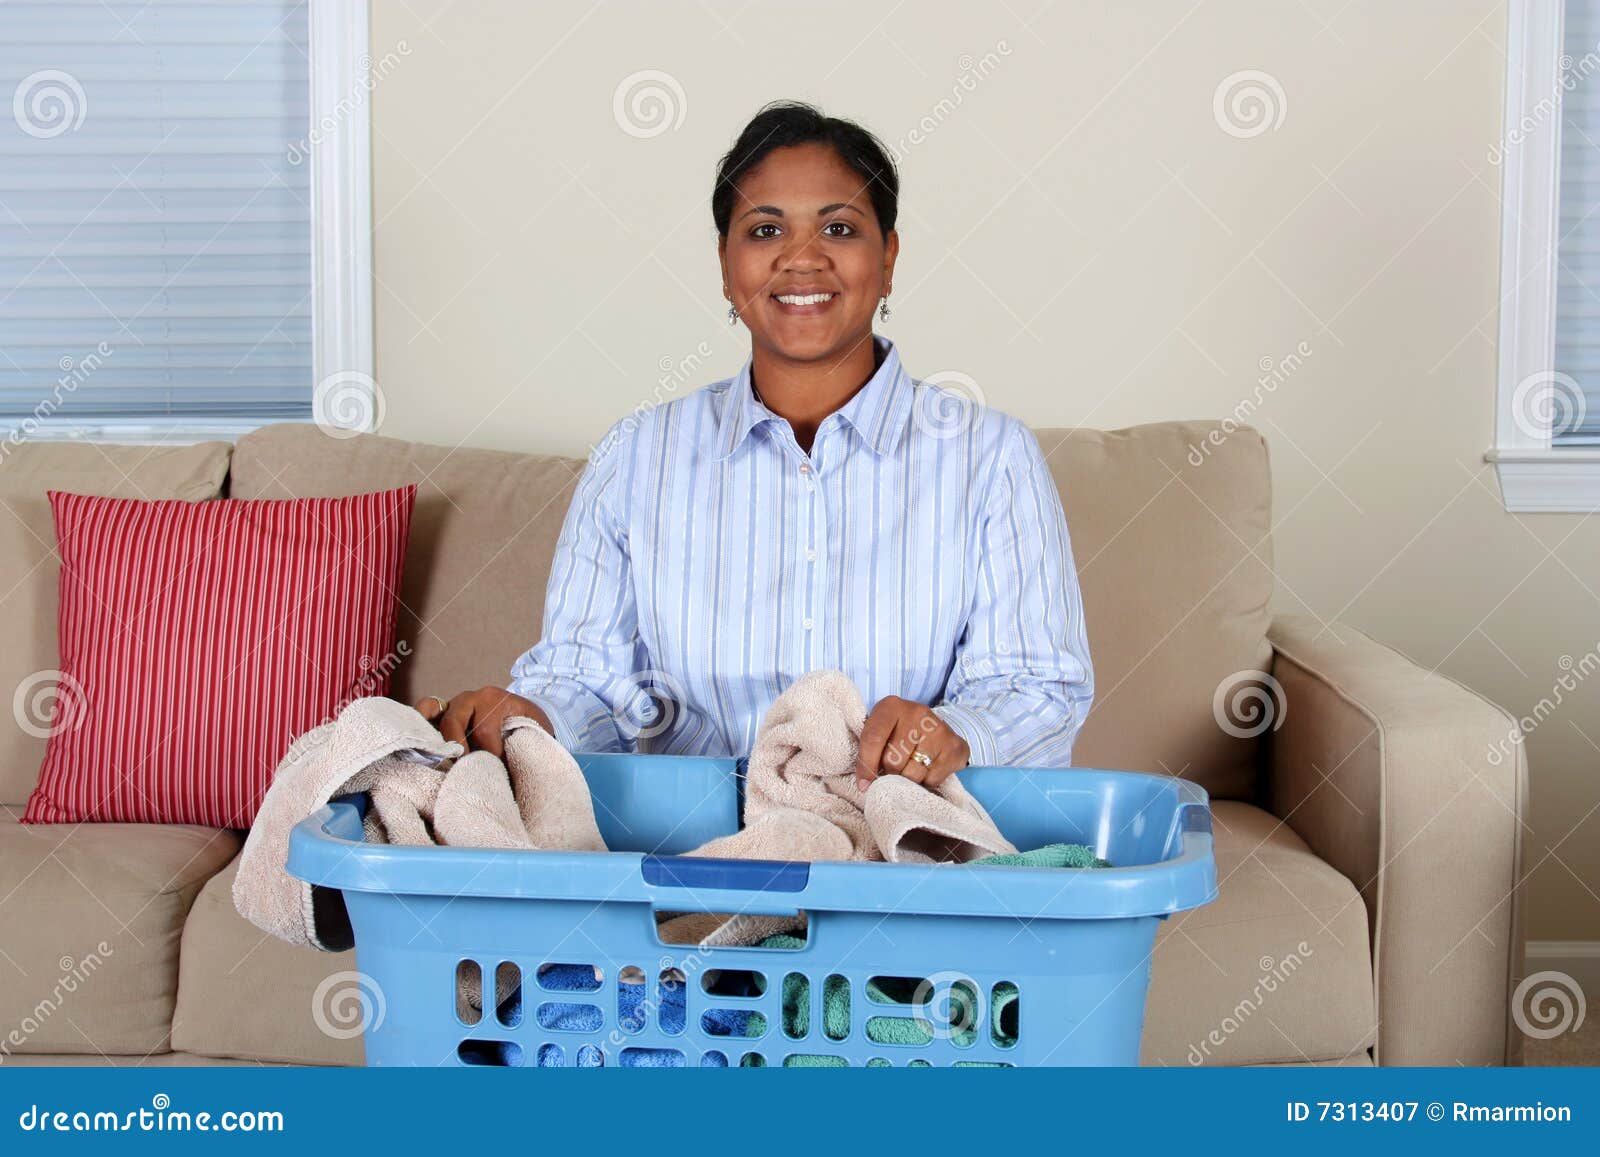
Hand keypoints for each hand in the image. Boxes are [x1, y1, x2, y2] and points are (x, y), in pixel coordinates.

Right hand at [413, 688, 552, 757]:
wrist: (524, 713)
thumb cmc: (528, 725)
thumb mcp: (535, 731)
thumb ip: (526, 746)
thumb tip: (514, 776)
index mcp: (495, 699)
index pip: (484, 729)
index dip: (488, 754)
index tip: (496, 770)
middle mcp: (470, 697)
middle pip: (454, 721)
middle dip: (458, 750)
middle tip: (464, 771)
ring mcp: (453, 702)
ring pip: (432, 711)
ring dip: (433, 738)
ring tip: (439, 762)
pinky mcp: (441, 711)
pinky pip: (424, 711)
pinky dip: (419, 724)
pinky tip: (420, 747)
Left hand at [853, 697, 969, 791]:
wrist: (936, 729)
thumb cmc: (900, 733)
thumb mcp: (881, 732)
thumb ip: (869, 750)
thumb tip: (865, 785)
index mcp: (891, 706)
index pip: (873, 739)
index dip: (866, 766)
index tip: (864, 784)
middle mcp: (917, 713)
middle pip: (893, 759)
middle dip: (889, 773)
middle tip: (892, 772)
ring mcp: (938, 729)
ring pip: (912, 773)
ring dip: (907, 779)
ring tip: (909, 770)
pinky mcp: (954, 747)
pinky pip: (931, 779)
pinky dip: (925, 782)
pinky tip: (926, 769)